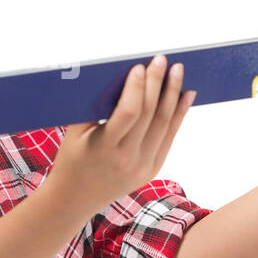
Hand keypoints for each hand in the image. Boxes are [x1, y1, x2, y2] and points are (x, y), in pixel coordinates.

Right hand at [50, 55, 195, 213]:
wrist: (76, 198)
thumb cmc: (71, 158)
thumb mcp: (74, 132)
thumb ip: (95, 107)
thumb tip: (120, 75)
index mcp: (104, 148)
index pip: (129, 113)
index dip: (137, 88)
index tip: (140, 67)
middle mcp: (127, 159)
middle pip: (150, 115)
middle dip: (158, 83)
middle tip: (162, 60)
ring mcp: (143, 166)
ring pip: (164, 124)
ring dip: (173, 94)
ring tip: (178, 71)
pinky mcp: (152, 169)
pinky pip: (169, 137)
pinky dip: (179, 114)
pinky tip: (186, 95)